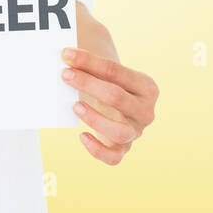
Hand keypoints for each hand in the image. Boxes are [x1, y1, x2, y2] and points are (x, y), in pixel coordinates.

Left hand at [60, 47, 158, 165]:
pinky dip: (97, 150)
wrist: (117, 104)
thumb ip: (89, 63)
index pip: (116, 71)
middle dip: (87, 84)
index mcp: (147, 87)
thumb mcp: (106, 72)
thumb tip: (65, 55)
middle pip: (116, 97)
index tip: (66, 54)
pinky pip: (113, 157)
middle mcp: (146, 111)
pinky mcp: (123, 149)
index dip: (89, 62)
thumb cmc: (109, 84)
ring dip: (94, 118)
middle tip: (65, 75)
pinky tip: (82, 136)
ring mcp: (136, 132)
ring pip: (119, 131)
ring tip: (75, 106)